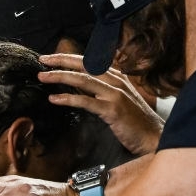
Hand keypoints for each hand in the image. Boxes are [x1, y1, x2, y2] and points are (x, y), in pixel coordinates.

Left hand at [39, 53, 163, 156]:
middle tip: (42, 60)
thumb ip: (103, 89)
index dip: (68, 58)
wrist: (153, 137)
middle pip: (84, 65)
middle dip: (61, 61)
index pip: (89, 62)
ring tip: (43, 77)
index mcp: (117, 77)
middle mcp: (116, 81)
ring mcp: (115, 94)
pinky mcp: (113, 110)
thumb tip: (79, 85)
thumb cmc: (135, 121)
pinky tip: (55, 99)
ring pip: (83, 80)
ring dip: (60, 77)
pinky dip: (69, 99)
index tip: (51, 57)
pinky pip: (86, 101)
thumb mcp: (120, 99)